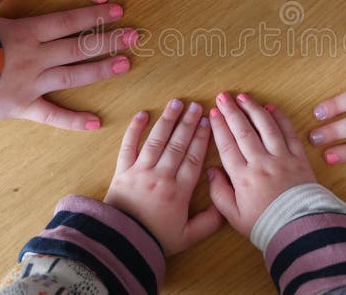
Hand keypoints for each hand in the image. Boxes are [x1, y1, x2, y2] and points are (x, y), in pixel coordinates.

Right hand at [0, 0, 136, 129]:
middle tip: (136, 36)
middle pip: (79, 46)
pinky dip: (73, 120)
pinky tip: (95, 122)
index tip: (119, 10)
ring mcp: (31, 83)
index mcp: (27, 31)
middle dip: (109, 39)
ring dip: (101, 69)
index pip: (69, 21)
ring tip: (126, 64)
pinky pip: (52, 115)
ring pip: (74, 74)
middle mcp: (36, 56)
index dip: (95, 16)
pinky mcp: (22, 106)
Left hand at [104, 99, 221, 254]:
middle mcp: (161, 176)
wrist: (121, 243)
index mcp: (179, 191)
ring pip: (156, 140)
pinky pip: (128, 146)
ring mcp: (140, 171)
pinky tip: (142, 114)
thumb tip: (225, 205)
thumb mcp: (188, 237)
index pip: (193, 158)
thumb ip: (209, 222)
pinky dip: (134, 129)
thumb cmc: (155, 239)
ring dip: (167, 120)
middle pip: (178, 144)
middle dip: (188, 123)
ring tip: (176, 103)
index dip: (202, 138)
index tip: (208, 122)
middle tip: (196, 106)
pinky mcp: (122, 171)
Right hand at [207, 92, 315, 236]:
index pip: (227, 145)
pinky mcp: (299, 158)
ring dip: (253, 109)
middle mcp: (261, 163)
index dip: (219, 127)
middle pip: (243, 131)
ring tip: (243, 96)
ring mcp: (282, 158)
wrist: (301, 231)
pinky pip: (289, 133)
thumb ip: (219, 193)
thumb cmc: (266, 225)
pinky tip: (271, 108)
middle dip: (231, 111)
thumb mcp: (234, 216)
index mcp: (243, 177)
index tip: (213, 113)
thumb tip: (210, 171)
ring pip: (266, 127)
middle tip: (223, 96)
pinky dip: (280, 118)